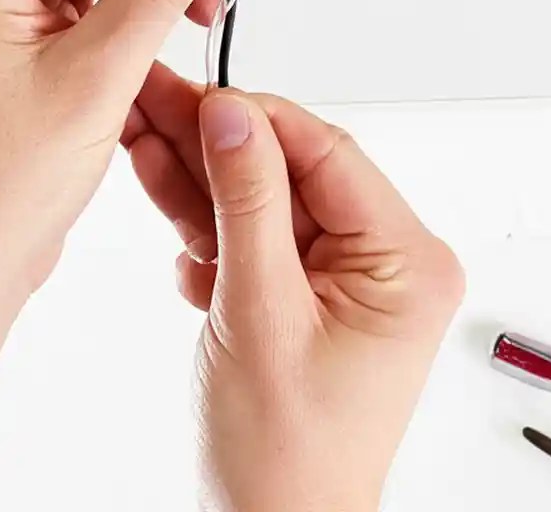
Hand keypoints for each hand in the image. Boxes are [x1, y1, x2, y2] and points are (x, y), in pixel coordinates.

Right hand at [123, 65, 465, 511]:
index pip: (328, 154)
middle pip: (291, 174)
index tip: (193, 93)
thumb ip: (246, 204)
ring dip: (203, 186)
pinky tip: (172, 223)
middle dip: (215, 148)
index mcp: (407, 265)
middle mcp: (388, 266)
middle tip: (151, 106)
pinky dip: (211, 235)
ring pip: (266, 205)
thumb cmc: (289, 456)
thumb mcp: (259, 312)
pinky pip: (258, 242)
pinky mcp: (309, 298)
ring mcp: (346, 282)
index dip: (254, 117)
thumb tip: (232, 116)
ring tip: (143, 148)